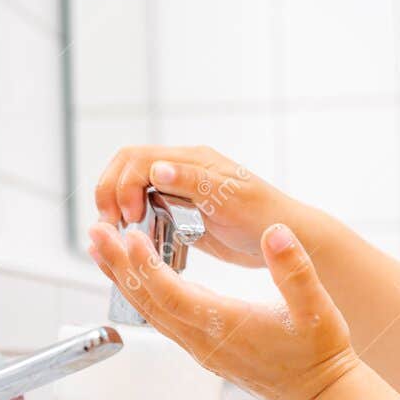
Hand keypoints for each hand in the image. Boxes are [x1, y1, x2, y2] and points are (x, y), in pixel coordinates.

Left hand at [87, 219, 360, 399]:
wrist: (321, 394)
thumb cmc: (320, 353)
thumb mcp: (315, 306)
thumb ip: (294, 269)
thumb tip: (276, 233)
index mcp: (225, 326)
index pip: (171, 294)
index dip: (146, 266)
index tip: (127, 236)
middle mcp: (204, 341)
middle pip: (148, 302)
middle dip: (118, 267)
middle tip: (94, 233)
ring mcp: (200, 348)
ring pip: (150, 312)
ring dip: (124, 280)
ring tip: (102, 248)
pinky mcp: (204, 349)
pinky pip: (162, 319)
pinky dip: (143, 294)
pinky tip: (135, 277)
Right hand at [93, 146, 313, 269]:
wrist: (289, 240)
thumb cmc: (267, 218)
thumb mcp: (231, 200)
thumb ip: (194, 182)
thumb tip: (157, 169)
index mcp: (194, 160)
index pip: (137, 159)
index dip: (122, 186)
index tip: (129, 218)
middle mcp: (184, 170)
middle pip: (127, 167)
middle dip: (111, 193)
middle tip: (113, 226)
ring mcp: (182, 190)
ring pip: (133, 186)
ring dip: (118, 206)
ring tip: (118, 235)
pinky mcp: (183, 211)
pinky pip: (147, 205)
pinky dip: (133, 219)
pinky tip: (133, 239)